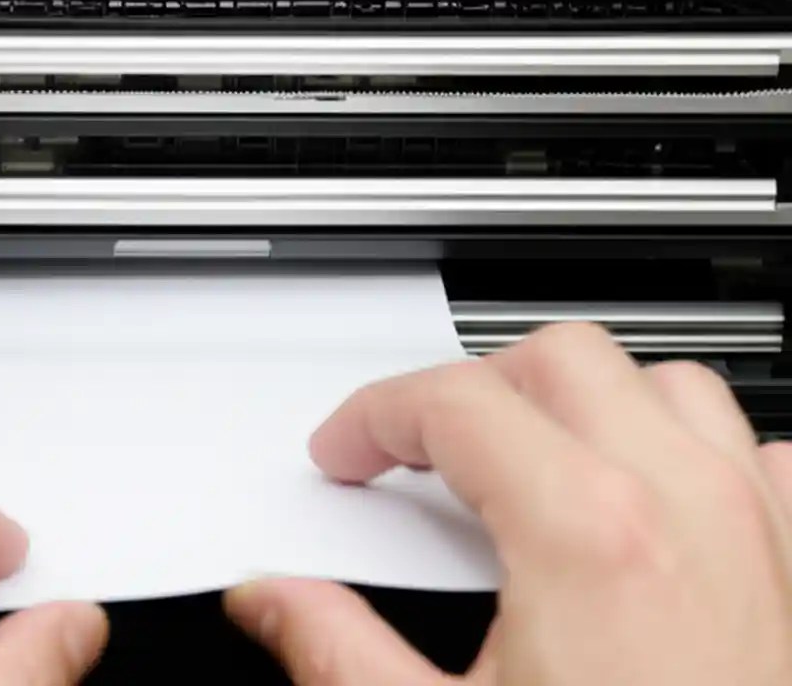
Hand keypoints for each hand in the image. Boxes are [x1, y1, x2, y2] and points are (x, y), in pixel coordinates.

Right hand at [224, 322, 791, 684]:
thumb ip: (336, 652)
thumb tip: (271, 602)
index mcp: (585, 536)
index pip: (454, 403)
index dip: (375, 415)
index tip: (347, 454)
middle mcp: (685, 508)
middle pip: (560, 360)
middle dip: (472, 388)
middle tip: (421, 453)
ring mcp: (761, 532)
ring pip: (667, 387)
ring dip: (583, 401)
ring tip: (527, 460)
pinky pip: (758, 459)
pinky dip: (695, 452)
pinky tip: (654, 504)